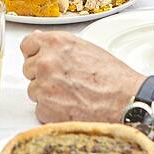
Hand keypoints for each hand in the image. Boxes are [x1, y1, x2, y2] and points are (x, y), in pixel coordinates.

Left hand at [21, 31, 143, 124]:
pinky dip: (51, 112)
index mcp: (55, 42)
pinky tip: (70, 107)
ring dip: (47, 94)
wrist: (126, 101)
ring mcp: (44, 86)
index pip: (27, 44)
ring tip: (71, 95)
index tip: (40, 59)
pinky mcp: (45, 109)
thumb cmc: (113, 77)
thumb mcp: (86, 48)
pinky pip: (39, 109)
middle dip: (42, 75)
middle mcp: (46, 62)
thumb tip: (40, 41)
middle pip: (28, 68)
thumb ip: (58, 45)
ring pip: (33, 90)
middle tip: (64, 81)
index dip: (35, 53)